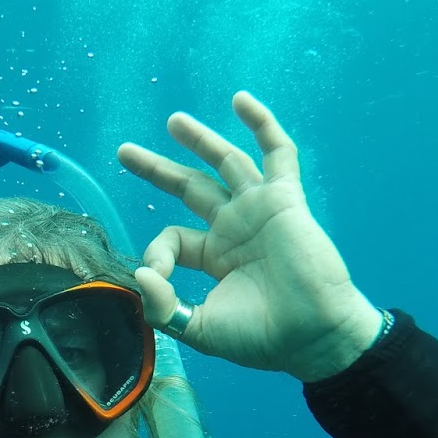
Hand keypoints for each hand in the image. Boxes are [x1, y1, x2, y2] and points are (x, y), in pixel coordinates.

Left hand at [118, 91, 382, 381]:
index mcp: (215, 257)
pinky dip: (261, 124)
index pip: (173, 238)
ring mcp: (259, 210)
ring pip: (226, 163)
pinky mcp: (284, 200)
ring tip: (173, 121)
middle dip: (157, 169)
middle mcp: (234, 228)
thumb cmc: (262, 337)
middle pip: (190, 187)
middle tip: (125, 152)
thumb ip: (165, 306)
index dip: (155, 253)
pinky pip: (277, 153)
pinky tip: (241, 101)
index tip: (155, 275)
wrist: (312, 335)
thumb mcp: (200, 327)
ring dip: (200, 139)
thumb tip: (140, 275)